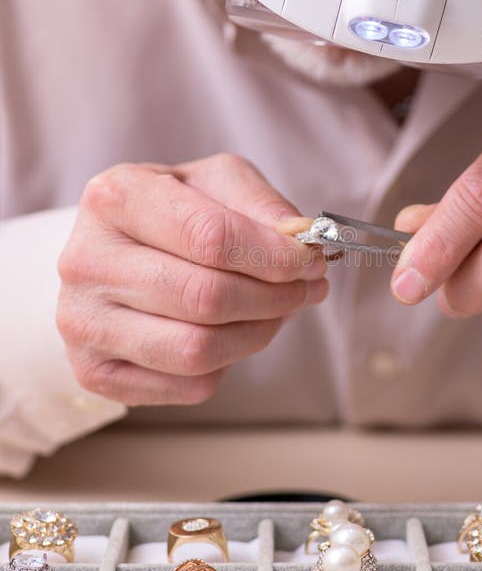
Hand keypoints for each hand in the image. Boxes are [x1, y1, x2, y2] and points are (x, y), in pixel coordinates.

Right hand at [57, 154, 326, 404]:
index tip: (309, 260)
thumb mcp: (214, 184)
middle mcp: (86, 260)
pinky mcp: (94, 372)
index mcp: (115, 197)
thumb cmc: (170, 216)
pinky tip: (231, 335)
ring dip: (257, 334)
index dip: (273, 255)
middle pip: (207, 297)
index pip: (209, 236)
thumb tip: (298, 239)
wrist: (112, 257)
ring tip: (275, 312)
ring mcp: (83, 322)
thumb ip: (260, 203)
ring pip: (198, 350)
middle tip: (304, 289)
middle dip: (275, 297)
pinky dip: (227, 366)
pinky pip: (188, 385)